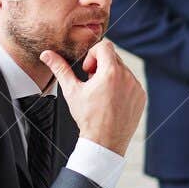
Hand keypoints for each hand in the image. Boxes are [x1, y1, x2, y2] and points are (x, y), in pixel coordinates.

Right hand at [41, 40, 144, 154]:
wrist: (105, 142)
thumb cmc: (88, 117)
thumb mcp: (72, 91)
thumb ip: (60, 69)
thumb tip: (47, 54)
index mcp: (111, 72)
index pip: (104, 46)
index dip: (92, 55)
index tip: (87, 71)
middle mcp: (127, 77)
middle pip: (113, 57)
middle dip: (100, 66)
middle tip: (92, 83)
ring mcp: (136, 87)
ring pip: (123, 70)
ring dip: (111, 76)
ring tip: (101, 94)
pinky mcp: (141, 96)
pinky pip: (131, 83)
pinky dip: (121, 87)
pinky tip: (111, 101)